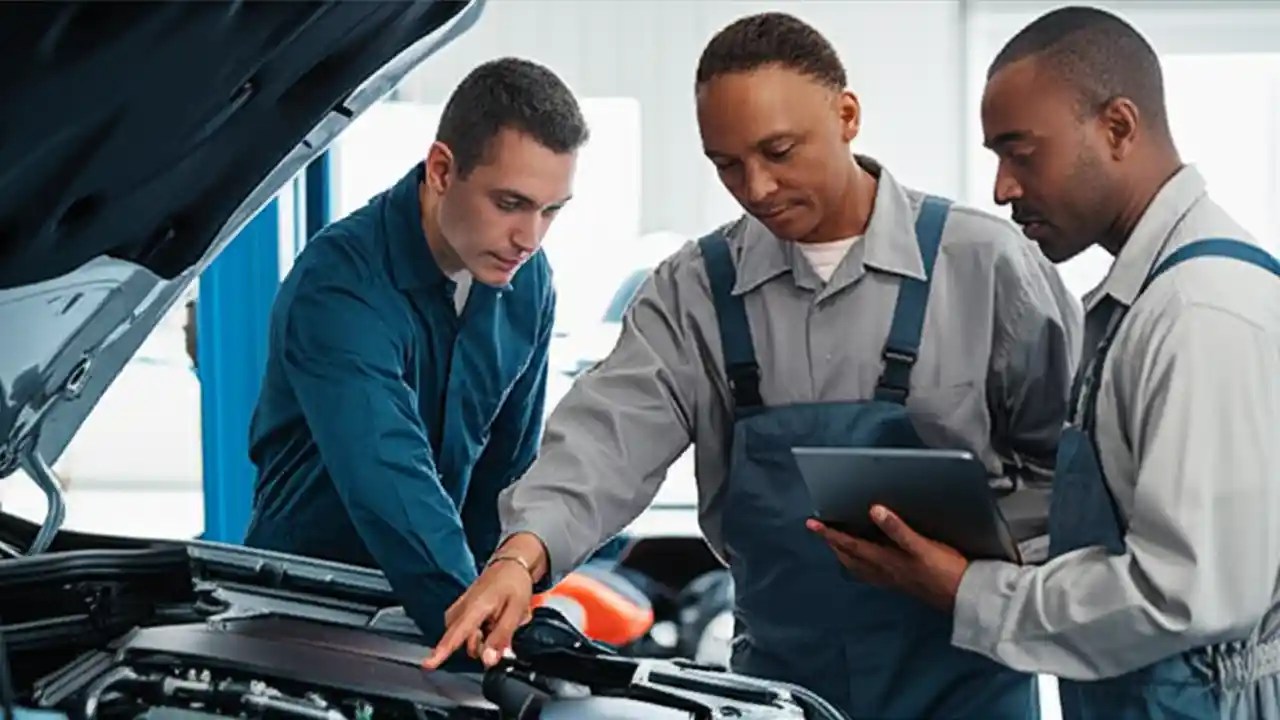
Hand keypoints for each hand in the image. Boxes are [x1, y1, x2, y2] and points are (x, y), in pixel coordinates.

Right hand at [421, 537, 543, 669]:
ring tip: (500, 621)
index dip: (441, 652)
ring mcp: (460, 608)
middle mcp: (462, 608)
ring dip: (484, 636)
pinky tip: (493, 620)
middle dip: (483, 644)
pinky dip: (481, 630)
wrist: (511, 564)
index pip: (455, 635)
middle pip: (463, 642)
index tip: (428, 664)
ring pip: (466, 638)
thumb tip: (488, 661)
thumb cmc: (514, 583)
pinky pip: (467, 630)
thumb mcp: (515, 612)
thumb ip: (500, 638)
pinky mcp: (462, 609)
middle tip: (502, 629)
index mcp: (474, 607)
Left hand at [806, 505, 967, 612]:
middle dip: (833, 544)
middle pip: (849, 557)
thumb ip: (898, 529)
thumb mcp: (922, 546)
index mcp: (885, 560)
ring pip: (858, 567)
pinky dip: (860, 564)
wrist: (965, 597)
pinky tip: (865, 562)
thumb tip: (874, 510)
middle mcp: (883, 571)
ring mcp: (891, 579)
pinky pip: (870, 573)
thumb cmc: (945, 570)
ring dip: (844, 554)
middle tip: (820, 531)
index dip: (830, 533)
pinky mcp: (901, 583)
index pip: (850, 545)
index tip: (812, 524)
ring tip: (836, 544)